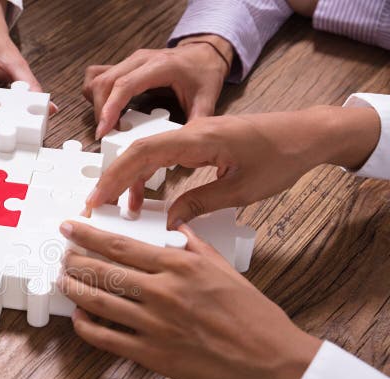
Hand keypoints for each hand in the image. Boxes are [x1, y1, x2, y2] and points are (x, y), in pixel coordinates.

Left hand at [58, 221, 321, 378]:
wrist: (270, 362)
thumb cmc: (254, 317)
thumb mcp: (224, 270)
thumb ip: (195, 246)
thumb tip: (175, 228)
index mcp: (180, 267)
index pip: (120, 245)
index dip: (88, 235)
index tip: (71, 228)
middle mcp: (162, 292)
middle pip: (103, 271)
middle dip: (75, 260)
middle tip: (62, 255)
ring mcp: (154, 325)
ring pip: (98, 302)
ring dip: (74, 290)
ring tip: (64, 282)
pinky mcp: (151, 354)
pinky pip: (106, 339)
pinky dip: (87, 327)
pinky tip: (79, 319)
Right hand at [83, 34, 233, 138]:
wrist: (205, 52)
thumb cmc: (204, 72)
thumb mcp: (207, 98)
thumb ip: (197, 122)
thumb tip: (185, 146)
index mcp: (160, 66)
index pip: (125, 85)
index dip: (110, 108)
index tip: (103, 131)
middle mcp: (140, 59)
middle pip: (104, 82)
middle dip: (100, 111)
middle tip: (107, 134)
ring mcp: (130, 60)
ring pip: (97, 78)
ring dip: (96, 103)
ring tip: (108, 123)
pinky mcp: (124, 65)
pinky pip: (98, 75)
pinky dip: (96, 93)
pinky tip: (106, 107)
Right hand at [87, 105, 381, 227]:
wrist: (308, 134)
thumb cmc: (281, 157)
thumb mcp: (240, 190)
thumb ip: (199, 203)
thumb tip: (168, 221)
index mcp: (200, 139)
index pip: (144, 153)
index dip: (116, 176)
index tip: (98, 198)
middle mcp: (192, 131)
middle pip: (138, 151)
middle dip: (113, 178)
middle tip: (96, 206)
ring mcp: (195, 134)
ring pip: (148, 153)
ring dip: (130, 179)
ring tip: (122, 209)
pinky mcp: (200, 141)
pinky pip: (164, 155)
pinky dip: (149, 175)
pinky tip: (146, 198)